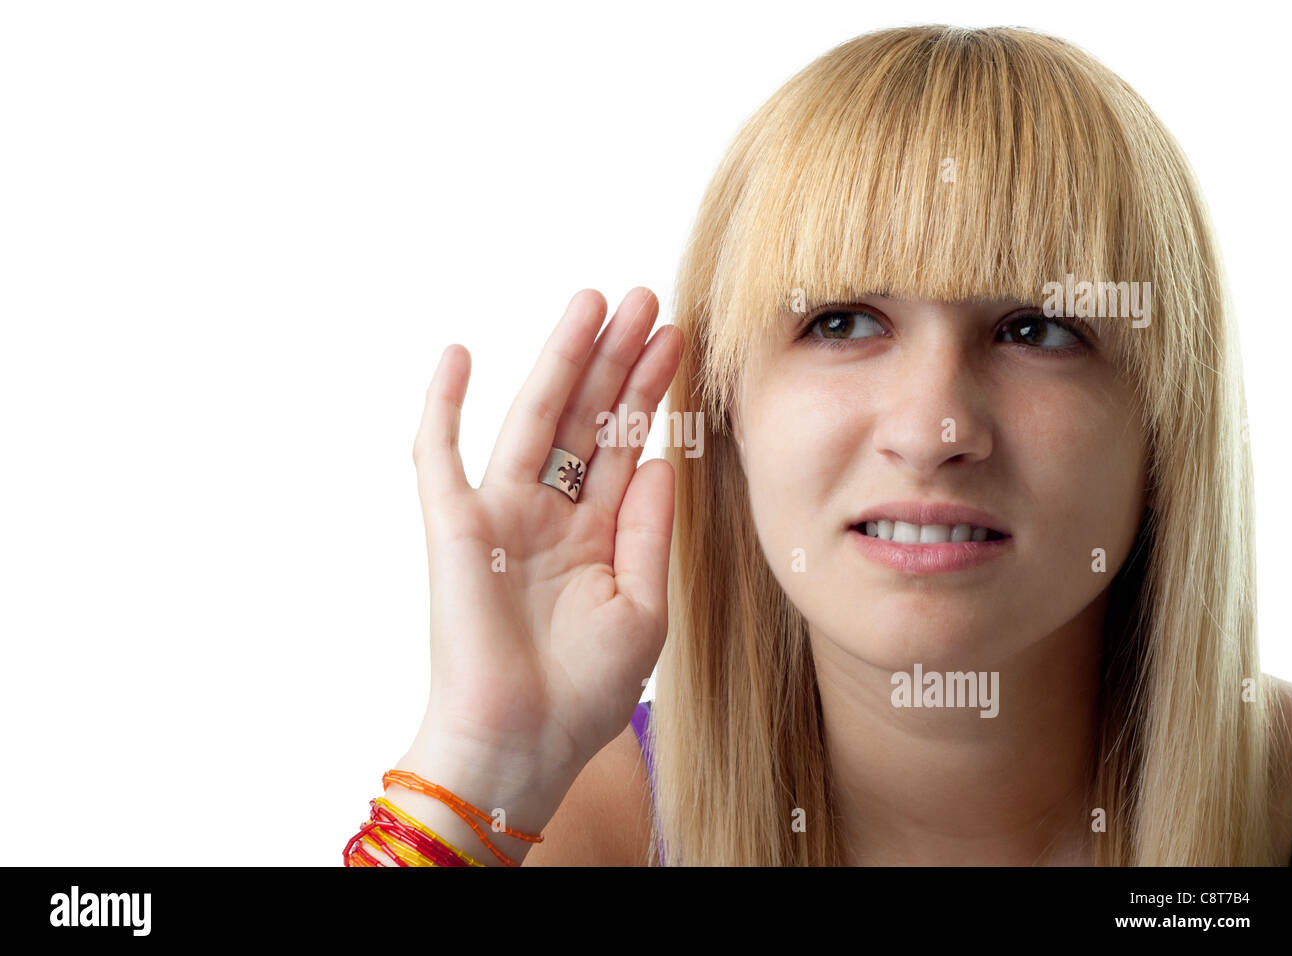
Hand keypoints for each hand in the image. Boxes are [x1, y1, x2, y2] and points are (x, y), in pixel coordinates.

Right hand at [410, 288, 681, 784]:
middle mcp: (552, 514)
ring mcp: (501, 515)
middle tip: (645, 300)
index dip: (652, 391)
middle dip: (616, 359)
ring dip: (559, 361)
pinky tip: (458, 354)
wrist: (520, 747)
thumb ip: (651, 530)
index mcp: (598, 534)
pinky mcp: (453, 527)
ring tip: (590, 304)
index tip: (680, 339)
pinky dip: (442, 407)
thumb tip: (665, 459)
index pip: (628, 445)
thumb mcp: (644, 608)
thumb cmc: (583, 693)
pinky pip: (438, 456)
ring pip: (532, 419)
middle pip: (588, 418)